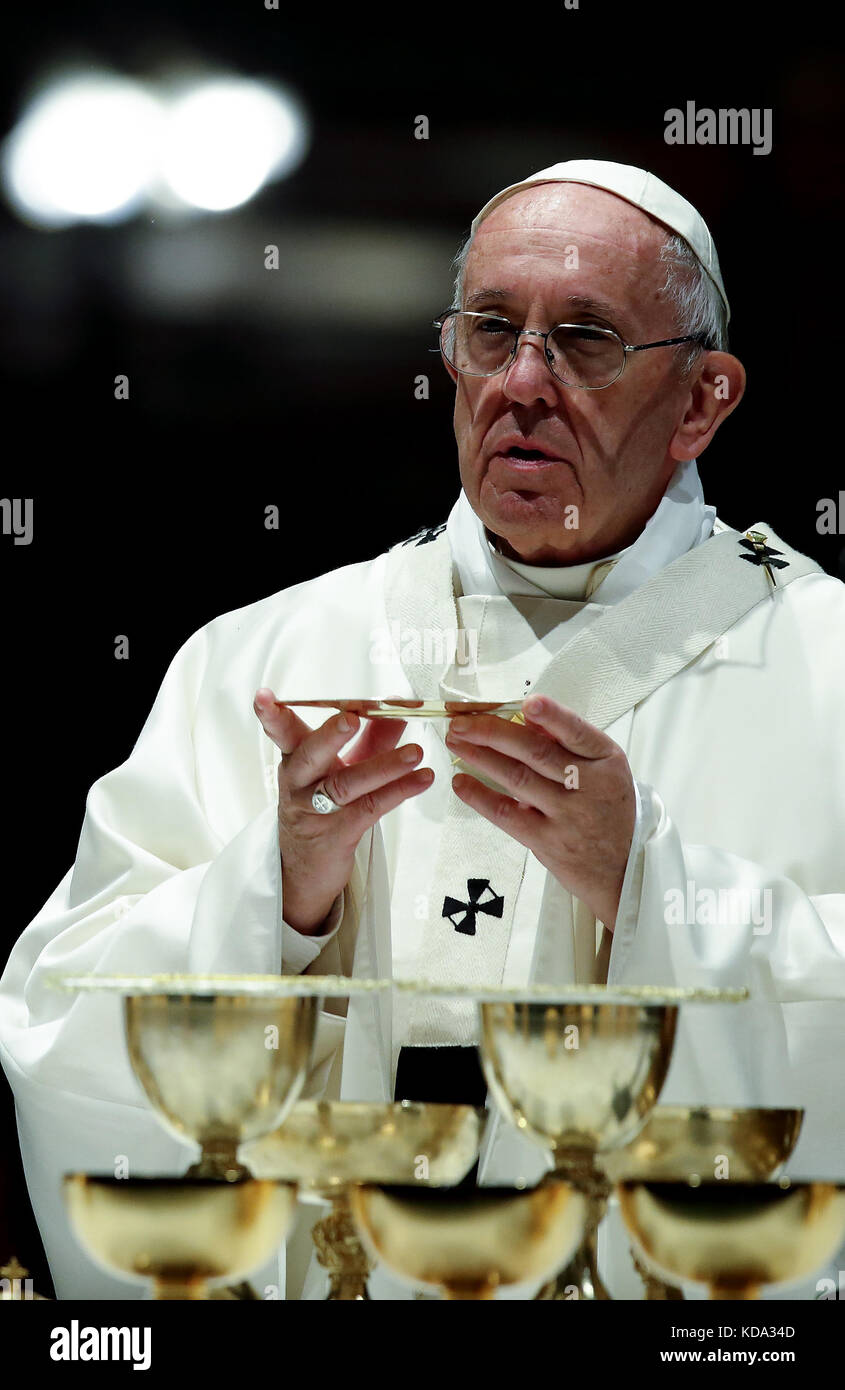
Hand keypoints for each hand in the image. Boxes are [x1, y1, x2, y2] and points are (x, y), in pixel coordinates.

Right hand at [254, 690, 433, 933]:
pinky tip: (421, 780)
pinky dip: (398, 792)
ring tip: (415, 752)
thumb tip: (397, 709)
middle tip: (351, 717)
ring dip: (383, 766)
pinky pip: (368, 809)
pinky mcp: (336, 835)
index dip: (273, 715)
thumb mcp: (342, 768)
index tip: (263, 696)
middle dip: (330, 734)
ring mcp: (314, 811)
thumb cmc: (324, 809)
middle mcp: (299, 784)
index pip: (282, 733)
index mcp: (296, 760)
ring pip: (345, 784)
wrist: (307, 870)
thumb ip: (370, 739)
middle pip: (310, 755)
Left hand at [445, 695, 635, 930]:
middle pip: (537, 752)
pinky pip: (507, 814)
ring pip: (517, 778)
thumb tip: (525, 719)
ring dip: (481, 756)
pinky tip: (460, 783)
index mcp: (606, 760)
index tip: (528, 703)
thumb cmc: (608, 812)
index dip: (553, 717)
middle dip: (494, 732)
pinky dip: (480, 797)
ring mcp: (568, 815)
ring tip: (455, 742)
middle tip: (462, 722)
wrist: (623, 869)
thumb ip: (569, 746)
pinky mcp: (548, 841)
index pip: (577, 732)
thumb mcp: (603, 772)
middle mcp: (589, 786)